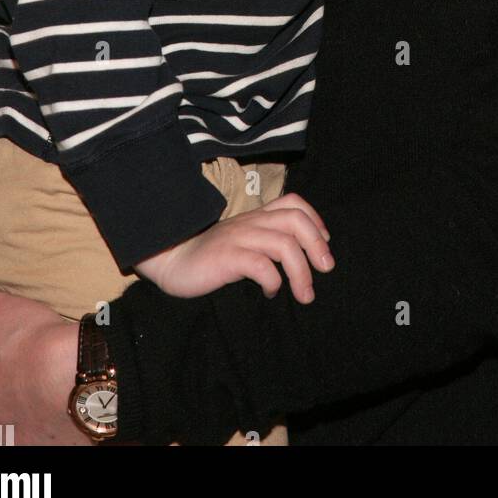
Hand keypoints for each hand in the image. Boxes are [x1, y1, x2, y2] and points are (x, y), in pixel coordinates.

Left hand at [0, 286, 86, 445]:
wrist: (74, 378)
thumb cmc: (34, 345)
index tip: (3, 351)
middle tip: (27, 370)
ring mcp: (4, 440)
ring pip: (6, 423)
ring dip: (19, 408)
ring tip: (46, 388)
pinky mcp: (32, 450)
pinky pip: (32, 436)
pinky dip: (41, 424)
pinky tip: (56, 406)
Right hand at [134, 192, 334, 300]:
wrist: (171, 261)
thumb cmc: (210, 257)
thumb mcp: (242, 241)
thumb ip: (266, 242)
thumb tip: (300, 259)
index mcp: (255, 216)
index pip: (293, 203)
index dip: (315, 220)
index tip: (324, 245)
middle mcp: (250, 222)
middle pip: (295, 220)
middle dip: (317, 245)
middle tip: (325, 270)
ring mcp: (238, 238)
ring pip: (284, 244)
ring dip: (302, 272)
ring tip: (305, 294)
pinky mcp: (226, 257)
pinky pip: (260, 265)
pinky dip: (274, 281)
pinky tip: (271, 292)